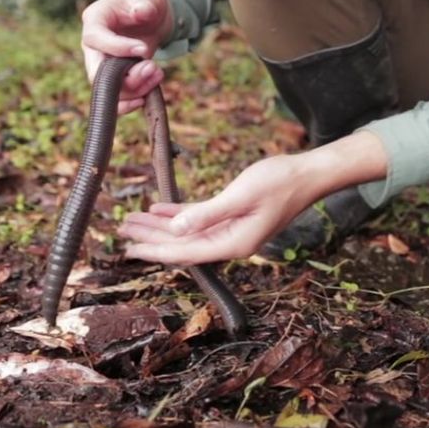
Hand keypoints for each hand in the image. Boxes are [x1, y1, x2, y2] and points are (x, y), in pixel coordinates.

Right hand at [81, 0, 172, 114]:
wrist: (151, 18)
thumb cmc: (146, 4)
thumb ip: (145, 4)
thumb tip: (142, 11)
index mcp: (94, 19)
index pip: (95, 38)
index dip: (118, 48)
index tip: (144, 50)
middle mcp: (93, 45)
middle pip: (96, 71)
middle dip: (126, 76)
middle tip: (153, 67)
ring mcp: (101, 63)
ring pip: (109, 88)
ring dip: (135, 88)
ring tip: (158, 73)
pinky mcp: (113, 77)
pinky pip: (116, 98)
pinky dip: (130, 102)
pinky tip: (146, 98)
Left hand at [119, 155, 318, 263]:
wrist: (308, 174)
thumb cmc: (279, 183)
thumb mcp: (240, 196)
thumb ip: (206, 215)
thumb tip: (174, 231)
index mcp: (232, 243)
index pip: (184, 253)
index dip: (155, 250)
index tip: (129, 249)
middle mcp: (230, 241)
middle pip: (182, 245)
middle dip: (151, 237)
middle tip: (120, 231)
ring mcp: (232, 230)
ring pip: (187, 232)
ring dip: (160, 225)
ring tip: (132, 220)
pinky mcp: (234, 215)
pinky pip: (199, 218)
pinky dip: (178, 214)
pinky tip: (158, 209)